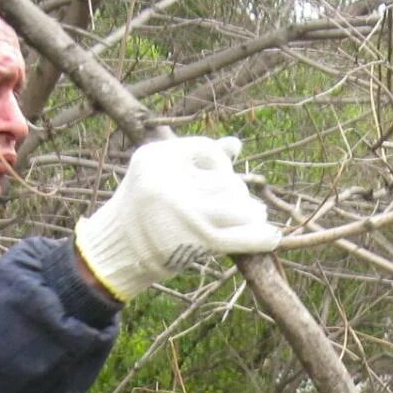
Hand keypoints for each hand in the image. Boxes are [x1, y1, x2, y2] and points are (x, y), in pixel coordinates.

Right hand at [74, 136, 278, 300]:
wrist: (119, 247)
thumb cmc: (144, 205)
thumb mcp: (159, 170)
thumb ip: (196, 155)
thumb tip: (236, 145)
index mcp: (156, 158)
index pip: (207, 150)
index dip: (220, 163)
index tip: (220, 174)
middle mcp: (171, 182)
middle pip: (226, 179)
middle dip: (236, 191)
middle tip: (237, 202)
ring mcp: (186, 212)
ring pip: (237, 204)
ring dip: (252, 212)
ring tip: (255, 216)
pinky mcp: (197, 240)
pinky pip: (238, 237)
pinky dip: (260, 237)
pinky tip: (272, 236)